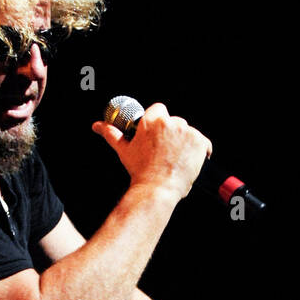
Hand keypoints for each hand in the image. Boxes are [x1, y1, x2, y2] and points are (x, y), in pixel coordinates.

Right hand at [92, 102, 211, 201]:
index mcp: (151, 121)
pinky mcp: (200, 141)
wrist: (157, 189)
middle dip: (172, 135)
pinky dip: (199, 152)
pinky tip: (189, 162)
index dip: (159, 122)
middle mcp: (170, 122)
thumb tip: (96, 125)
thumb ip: (111, 134)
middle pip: (175, 122)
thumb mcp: (123, 150)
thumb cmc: (139, 171)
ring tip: (176, 160)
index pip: (159, 109)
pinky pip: (203, 143)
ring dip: (185, 143)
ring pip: (188, 133)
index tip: (158, 136)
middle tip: (166, 153)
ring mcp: (187, 131)